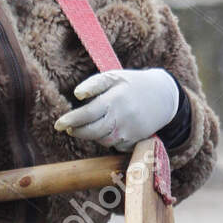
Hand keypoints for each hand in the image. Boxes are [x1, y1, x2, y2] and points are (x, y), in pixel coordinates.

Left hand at [54, 68, 179, 151]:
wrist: (164, 97)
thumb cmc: (133, 84)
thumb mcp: (114, 77)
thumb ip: (94, 84)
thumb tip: (77, 94)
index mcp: (115, 100)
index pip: (87, 114)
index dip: (71, 121)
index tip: (58, 125)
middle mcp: (122, 118)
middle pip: (92, 132)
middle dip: (77, 131)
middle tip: (68, 128)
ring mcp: (129, 132)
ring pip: (102, 140)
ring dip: (92, 134)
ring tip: (91, 124)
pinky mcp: (135, 141)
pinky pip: (115, 145)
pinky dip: (108, 139)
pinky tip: (110, 128)